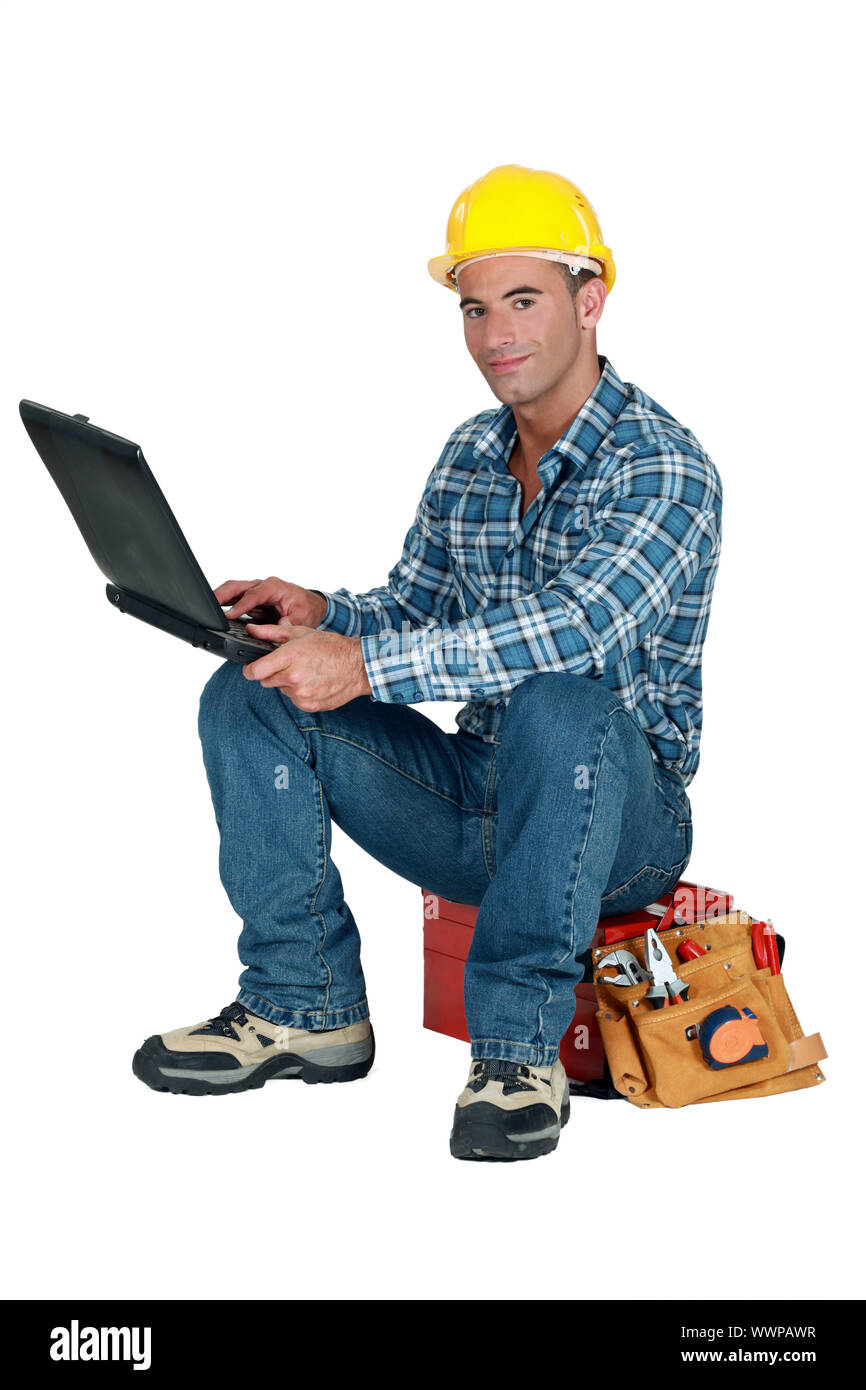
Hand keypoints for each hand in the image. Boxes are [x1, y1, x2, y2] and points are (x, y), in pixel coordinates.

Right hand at [213, 576, 327, 627]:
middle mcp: (262, 586)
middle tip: (207, 605)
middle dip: (221, 595)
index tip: (229, 615)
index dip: (240, 605)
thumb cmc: (306, 608)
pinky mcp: (250, 600)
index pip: (252, 595)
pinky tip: (214, 613)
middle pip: (236, 586)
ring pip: (232, 590)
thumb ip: (292, 621)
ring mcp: (254, 592)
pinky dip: (223, 604)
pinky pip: (234, 599)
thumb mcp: (302, 617)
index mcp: (274, 587)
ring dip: (218, 598)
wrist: (310, 605)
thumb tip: (282, 625)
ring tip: (205, 609)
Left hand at [241, 623, 371, 710]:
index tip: (251, 667)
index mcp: (290, 656)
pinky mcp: (308, 705)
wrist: (357, 666)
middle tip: (289, 664)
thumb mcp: (301, 633)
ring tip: (306, 672)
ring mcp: (301, 694)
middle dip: (272, 673)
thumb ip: (272, 633)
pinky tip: (313, 682)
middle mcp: (294, 677)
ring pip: (281, 690)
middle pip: (266, 681)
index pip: (255, 671)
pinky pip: (294, 699)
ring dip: (288, 683)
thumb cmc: (331, 647)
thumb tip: (251, 630)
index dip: (249, 669)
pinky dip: (300, 692)